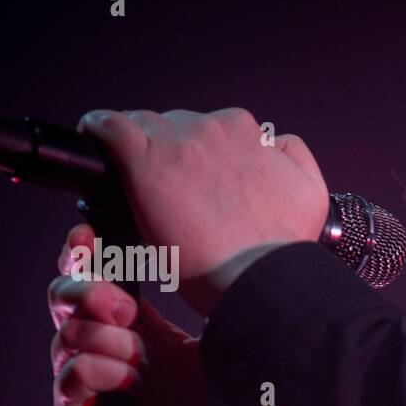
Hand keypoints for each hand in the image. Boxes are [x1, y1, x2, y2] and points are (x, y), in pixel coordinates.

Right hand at [49, 224, 247, 405]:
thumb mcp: (221, 361)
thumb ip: (216, 316)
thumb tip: (233, 267)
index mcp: (134, 327)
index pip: (95, 275)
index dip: (83, 252)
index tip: (89, 238)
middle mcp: (101, 348)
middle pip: (63, 297)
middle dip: (89, 291)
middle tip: (123, 308)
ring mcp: (83, 381)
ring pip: (66, 336)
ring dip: (106, 341)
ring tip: (139, 364)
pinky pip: (69, 379)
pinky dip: (98, 374)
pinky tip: (129, 385)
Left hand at [76, 108, 328, 315]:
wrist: (259, 280)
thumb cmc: (280, 250)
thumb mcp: (311, 193)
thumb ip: (295, 156)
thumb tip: (274, 142)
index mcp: (248, 134)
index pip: (213, 128)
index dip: (200, 155)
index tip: (195, 180)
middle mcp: (214, 129)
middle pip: (177, 126)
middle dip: (172, 152)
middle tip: (172, 193)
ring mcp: (178, 144)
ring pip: (143, 126)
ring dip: (139, 147)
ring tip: (138, 180)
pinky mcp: (144, 162)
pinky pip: (108, 126)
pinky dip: (97, 129)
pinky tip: (95, 140)